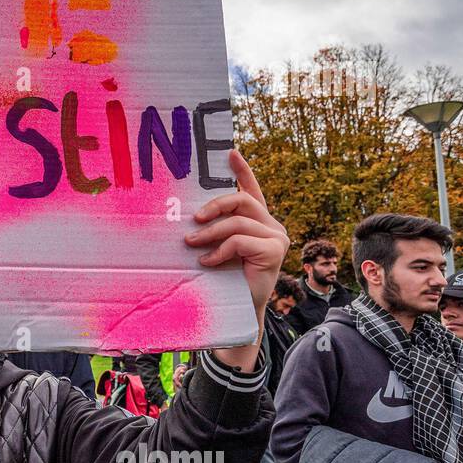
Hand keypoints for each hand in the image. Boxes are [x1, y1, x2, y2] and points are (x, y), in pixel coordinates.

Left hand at [187, 150, 289, 370]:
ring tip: (192, 245)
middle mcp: (270, 224)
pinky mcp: (275, 251)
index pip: (250, 188)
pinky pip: (242, 240)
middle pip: (242, 200)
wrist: (237, 311)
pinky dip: (220, 250)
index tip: (229, 152)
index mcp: (256, 220)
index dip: (242, 169)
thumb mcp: (214, 248)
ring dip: (210, 233)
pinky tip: (207, 261)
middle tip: (192, 219)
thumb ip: (211, 230)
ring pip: (239, 221)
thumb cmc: (223, 279)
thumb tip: (186, 216)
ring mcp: (276, 237)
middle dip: (214, 205)